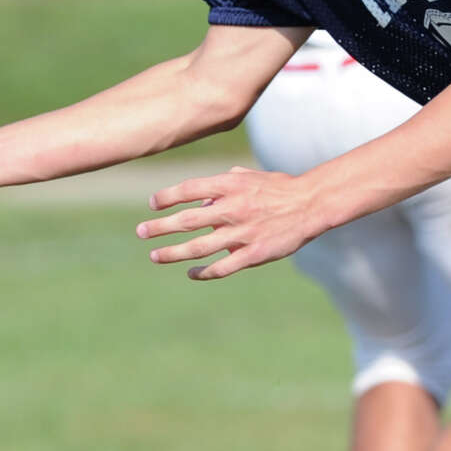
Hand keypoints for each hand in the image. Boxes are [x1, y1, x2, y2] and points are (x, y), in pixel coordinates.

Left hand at [136, 165, 322, 280]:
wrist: (309, 204)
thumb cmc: (277, 187)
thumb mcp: (248, 177)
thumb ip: (223, 185)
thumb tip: (200, 201)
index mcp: (229, 186)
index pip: (189, 190)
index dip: (167, 197)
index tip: (152, 204)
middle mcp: (232, 209)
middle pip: (187, 220)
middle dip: (160, 227)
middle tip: (140, 232)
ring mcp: (242, 233)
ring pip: (200, 247)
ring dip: (173, 252)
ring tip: (154, 255)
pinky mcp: (254, 254)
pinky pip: (223, 267)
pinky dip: (203, 272)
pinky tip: (190, 273)